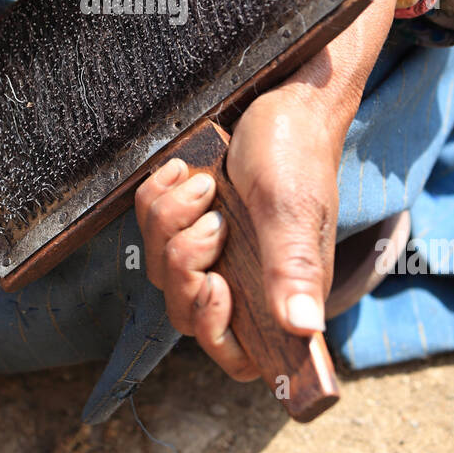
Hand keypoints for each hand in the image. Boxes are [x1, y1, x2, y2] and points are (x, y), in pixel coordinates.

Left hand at [134, 0, 399, 379]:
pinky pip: (149, 230)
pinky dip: (161, 198)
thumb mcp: (295, 208)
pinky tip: (189, 173)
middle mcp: (244, 281)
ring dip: (172, 222)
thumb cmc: (298, 152)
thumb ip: (294, 269)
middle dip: (185, 266)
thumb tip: (305, 330)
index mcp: (278, 293)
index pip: (240, 358)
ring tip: (204, 185)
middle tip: (211, 222)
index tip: (213, 288)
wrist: (277, 95)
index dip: (217, 337)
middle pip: (187, 314)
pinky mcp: (185, 221)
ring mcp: (212, 251)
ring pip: (162, 270)